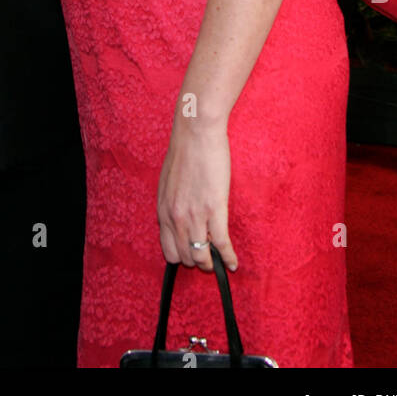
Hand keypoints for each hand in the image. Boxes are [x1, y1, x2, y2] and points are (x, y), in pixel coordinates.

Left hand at [157, 112, 236, 273]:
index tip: (192, 257)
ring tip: (219, 264)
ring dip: (211, 264)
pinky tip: (233, 263)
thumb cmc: (185, 151)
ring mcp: (194, 215)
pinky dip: (228, 258)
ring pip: (201, 255)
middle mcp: (175, 217)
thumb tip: (179, 218)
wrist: (196, 131)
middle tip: (209, 260)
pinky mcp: (214, 209)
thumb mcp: (168, 182)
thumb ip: (172, 203)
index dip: (181, 257)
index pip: (168, 250)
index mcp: (163, 210)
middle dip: (197, 261)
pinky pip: (220, 244)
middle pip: (185, 257)